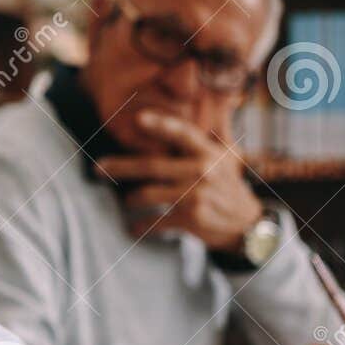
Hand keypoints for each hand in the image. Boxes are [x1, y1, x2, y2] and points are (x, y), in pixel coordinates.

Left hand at [95, 111, 262, 251]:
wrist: (247, 222)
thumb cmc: (227, 185)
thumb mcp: (224, 158)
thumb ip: (201, 141)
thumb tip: (183, 116)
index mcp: (208, 153)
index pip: (183, 134)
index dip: (161, 125)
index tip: (138, 118)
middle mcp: (202, 171)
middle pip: (151, 166)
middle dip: (120, 166)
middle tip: (98, 168)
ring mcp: (196, 195)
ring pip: (148, 193)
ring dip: (130, 198)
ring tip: (125, 200)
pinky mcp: (191, 218)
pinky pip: (155, 221)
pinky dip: (140, 226)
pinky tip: (131, 228)